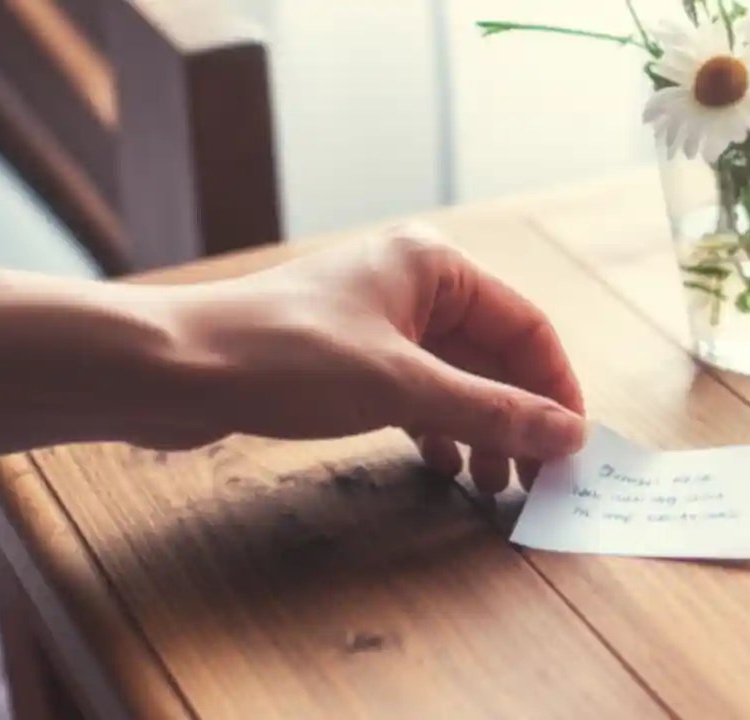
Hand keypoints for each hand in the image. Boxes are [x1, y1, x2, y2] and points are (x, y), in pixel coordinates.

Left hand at [167, 225, 586, 492]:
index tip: (574, 445)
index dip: (556, 387)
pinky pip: (416, 393)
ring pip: (455, 379)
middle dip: (516, 416)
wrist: (175, 369)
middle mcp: (412, 285)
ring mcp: (379, 322)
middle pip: (492, 356)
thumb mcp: (402, 387)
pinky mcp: (348, 359)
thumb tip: (568, 433)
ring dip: (479, 430)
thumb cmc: (284, 357)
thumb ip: (492, 410)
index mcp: (434, 265)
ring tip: (494, 485)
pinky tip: (443, 464)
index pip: (526, 326)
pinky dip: (436, 429)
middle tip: (538, 478)